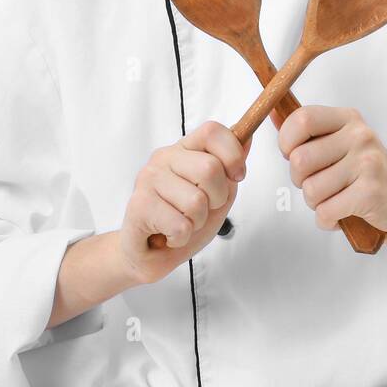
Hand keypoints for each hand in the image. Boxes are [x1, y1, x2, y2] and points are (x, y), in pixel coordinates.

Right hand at [119, 121, 250, 282]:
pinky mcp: (138, 206)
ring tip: (182, 223)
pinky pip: (180, 225)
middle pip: (210, 168)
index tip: (237, 177)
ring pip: (196, 201)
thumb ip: (230, 168)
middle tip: (200, 210)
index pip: (212, 132)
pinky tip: (169, 235)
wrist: (149, 254)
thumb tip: (248, 137)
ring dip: (197, 222)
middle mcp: (163, 158)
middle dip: (217, 199)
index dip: (233, 155)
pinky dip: (182, 238)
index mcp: (183, 149)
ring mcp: (148, 179)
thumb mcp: (217, 193)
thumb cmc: (183, 221)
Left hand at [278, 105, 386, 244]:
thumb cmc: (367, 176)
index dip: (287, 142)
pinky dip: (327, 221)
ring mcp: (368, 163)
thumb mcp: (341, 145)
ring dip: (316, 204)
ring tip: (335, 200)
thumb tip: (273, 113)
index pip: (302, 119)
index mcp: (348, 119)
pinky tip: (341, 216)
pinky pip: (325, 211)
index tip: (292, 155)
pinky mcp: (371, 192)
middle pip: (300, 159)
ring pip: (310, 189)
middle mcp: (360, 136)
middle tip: (319, 185)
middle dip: (300, 181)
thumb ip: (308, 133)